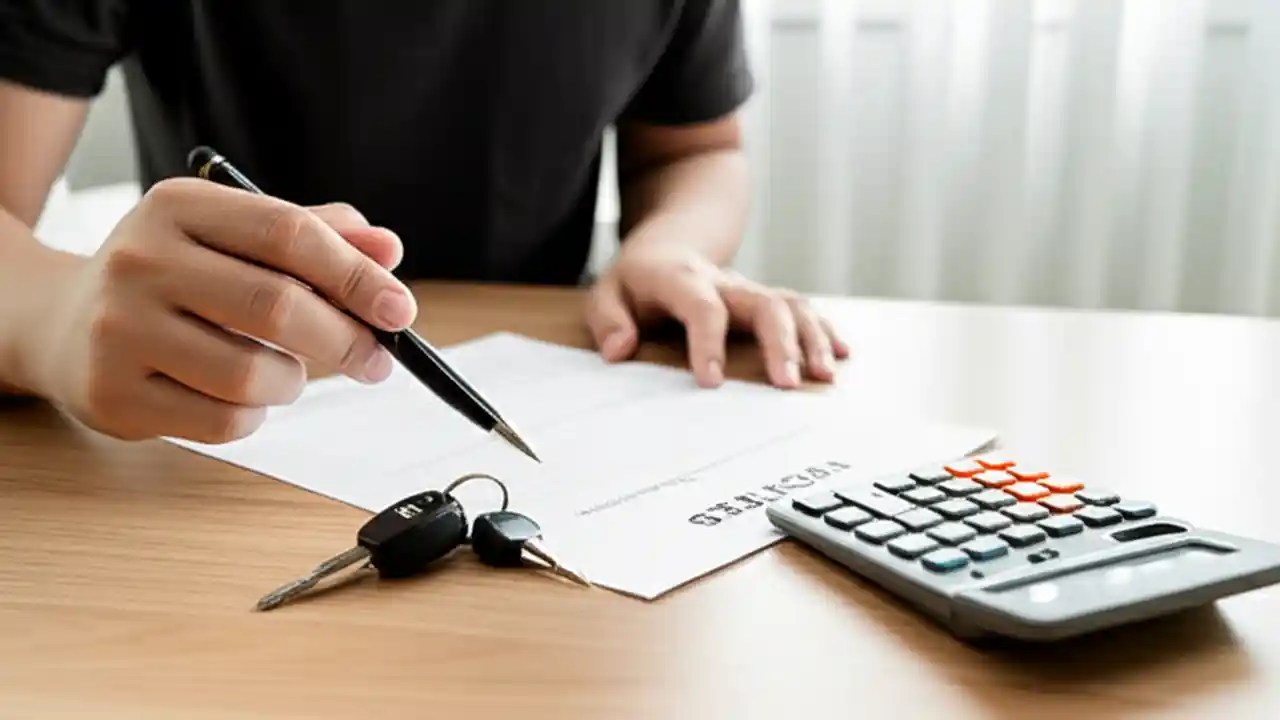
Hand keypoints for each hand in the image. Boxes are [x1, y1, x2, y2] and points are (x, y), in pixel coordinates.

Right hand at [29, 179, 414, 442]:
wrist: (63, 324)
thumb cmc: (174, 279)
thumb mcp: (234, 238)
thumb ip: (316, 237)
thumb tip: (388, 251)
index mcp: (180, 207)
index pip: (289, 232)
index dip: (357, 275)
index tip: (400, 310)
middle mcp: (141, 259)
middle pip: (278, 306)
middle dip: (346, 340)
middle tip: (376, 359)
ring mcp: (120, 328)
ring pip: (253, 375)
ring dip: (293, 382)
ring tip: (285, 373)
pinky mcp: (114, 393)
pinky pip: (223, 421)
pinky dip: (254, 415)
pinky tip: (239, 396)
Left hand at [584, 243, 849, 387]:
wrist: (671, 241)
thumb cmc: (638, 279)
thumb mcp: (607, 292)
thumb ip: (608, 320)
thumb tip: (619, 350)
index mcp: (682, 279)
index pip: (702, 307)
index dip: (708, 343)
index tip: (711, 382)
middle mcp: (724, 281)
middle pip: (763, 303)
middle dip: (780, 343)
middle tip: (788, 385)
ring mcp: (750, 289)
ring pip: (791, 304)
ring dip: (811, 339)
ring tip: (823, 377)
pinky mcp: (766, 298)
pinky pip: (803, 310)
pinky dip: (825, 331)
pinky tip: (842, 356)